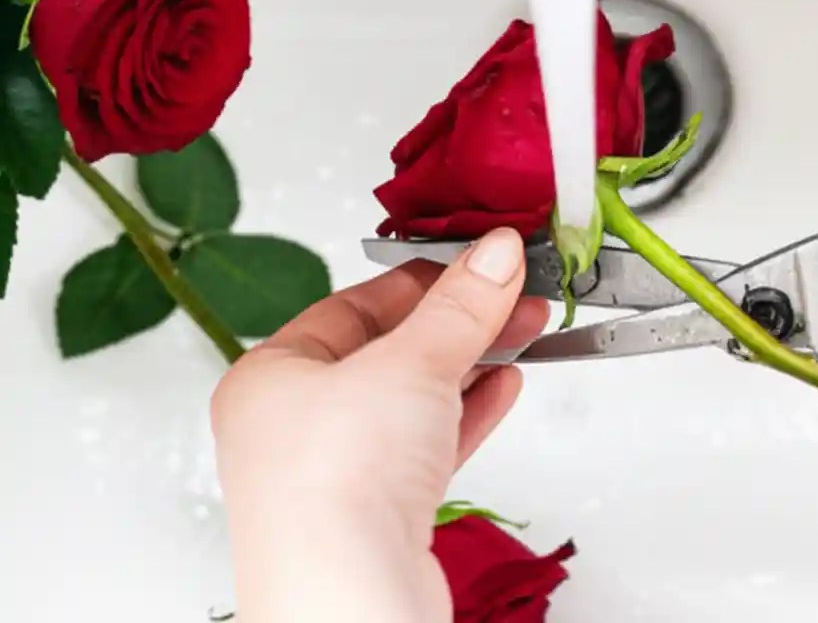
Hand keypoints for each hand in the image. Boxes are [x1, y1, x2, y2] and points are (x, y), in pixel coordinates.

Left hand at [212, 228, 548, 621]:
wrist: (348, 599)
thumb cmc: (334, 488)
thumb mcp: (410, 364)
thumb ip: (461, 307)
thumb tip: (495, 254)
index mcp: (270, 377)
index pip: (354, 304)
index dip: (423, 279)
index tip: (477, 261)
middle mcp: (295, 426)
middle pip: (389, 351)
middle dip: (460, 321)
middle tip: (515, 294)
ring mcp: (338, 472)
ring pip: (413, 400)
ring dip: (472, 364)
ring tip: (522, 331)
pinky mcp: (380, 512)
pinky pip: (428, 446)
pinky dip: (468, 413)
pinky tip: (503, 386)